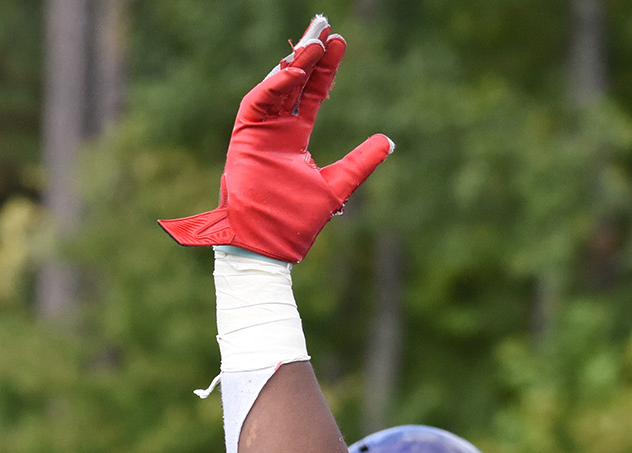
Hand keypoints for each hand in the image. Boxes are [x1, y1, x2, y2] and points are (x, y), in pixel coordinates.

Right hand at [160, 18, 391, 263]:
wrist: (269, 247)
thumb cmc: (296, 222)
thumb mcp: (337, 185)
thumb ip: (361, 162)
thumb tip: (387, 140)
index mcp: (293, 138)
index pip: (313, 94)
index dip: (326, 69)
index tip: (340, 41)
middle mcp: (275, 130)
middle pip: (294, 83)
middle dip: (309, 55)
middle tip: (326, 27)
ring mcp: (259, 133)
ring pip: (276, 88)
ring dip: (293, 65)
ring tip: (314, 43)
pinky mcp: (244, 139)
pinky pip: (257, 104)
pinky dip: (273, 87)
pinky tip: (292, 71)